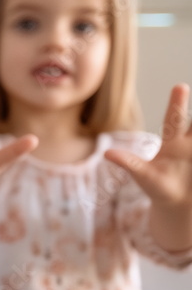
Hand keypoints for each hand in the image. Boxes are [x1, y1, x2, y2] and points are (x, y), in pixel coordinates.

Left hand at [105, 84, 191, 209]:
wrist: (177, 204)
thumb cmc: (156, 186)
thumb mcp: (143, 176)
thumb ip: (129, 163)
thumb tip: (106, 154)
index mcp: (172, 142)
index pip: (174, 119)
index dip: (177, 104)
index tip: (180, 86)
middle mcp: (190, 142)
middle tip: (186, 88)